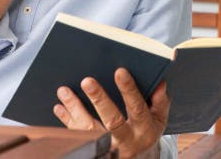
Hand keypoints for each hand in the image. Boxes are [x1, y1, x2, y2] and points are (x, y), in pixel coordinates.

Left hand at [53, 68, 168, 158]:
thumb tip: (160, 83)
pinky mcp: (94, 150)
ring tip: (64, 90)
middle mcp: (127, 141)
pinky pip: (78, 136)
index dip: (129, 90)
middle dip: (99, 100)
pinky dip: (67, 120)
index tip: (120, 71)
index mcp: (144, 129)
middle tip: (87, 80)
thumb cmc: (146, 130)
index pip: (137, 108)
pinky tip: (60, 106)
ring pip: (90, 130)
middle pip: (112, 121)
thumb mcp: (159, 118)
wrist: (137, 158)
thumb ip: (160, 101)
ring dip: (76, 109)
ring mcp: (109, 148)